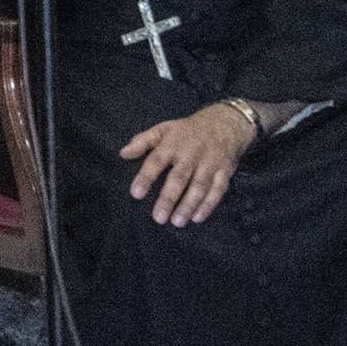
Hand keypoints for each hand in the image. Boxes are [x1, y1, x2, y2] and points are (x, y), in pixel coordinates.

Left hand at [120, 103, 254, 226]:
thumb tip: (122, 153)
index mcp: (172, 143)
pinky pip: (218, 189)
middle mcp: (191, 154)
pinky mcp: (224, 171)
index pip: (156, 160)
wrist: (223, 123)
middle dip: (168, 198)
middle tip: (158, 218)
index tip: (136, 194)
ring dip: (188, 205)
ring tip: (177, 222)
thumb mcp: (162, 129)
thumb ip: (142, 141)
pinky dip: (209, 204)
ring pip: (199, 186)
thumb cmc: (185, 131)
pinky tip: (197, 218)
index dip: (146, 177)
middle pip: (179, 177)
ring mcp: (209, 163)